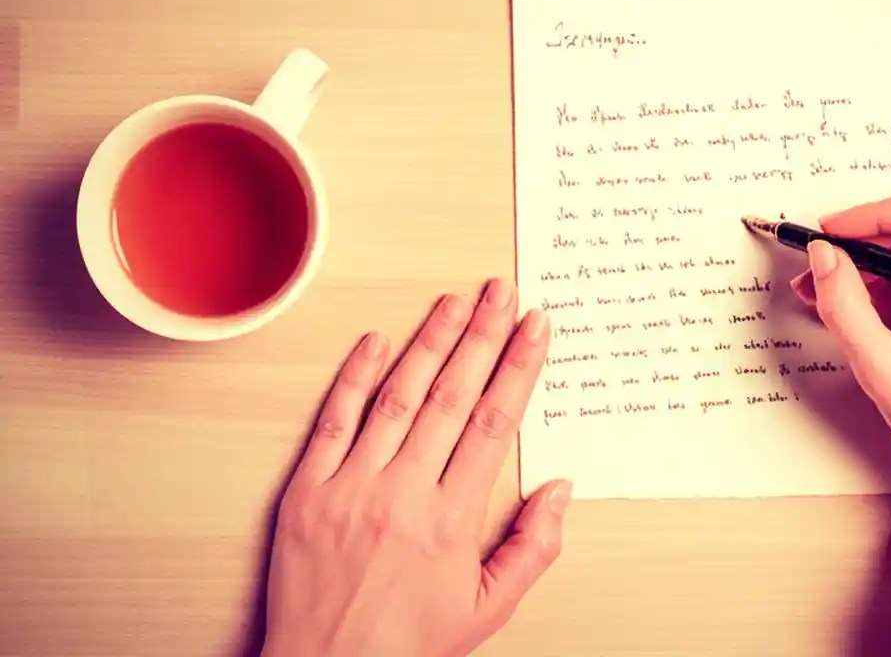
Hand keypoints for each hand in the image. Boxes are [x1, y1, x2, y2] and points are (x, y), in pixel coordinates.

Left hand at [261, 279, 569, 656]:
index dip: (519, 367)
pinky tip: (376, 341)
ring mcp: (352, 486)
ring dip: (430, 342)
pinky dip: (354, 378)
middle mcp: (404, 492)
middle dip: (482, 335)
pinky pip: (334, 421)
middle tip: (501, 291)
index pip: (496, 422)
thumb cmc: (408, 645)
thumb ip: (532, 548)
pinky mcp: (307, 491)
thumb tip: (560, 489)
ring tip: (454, 301)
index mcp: (452, 519)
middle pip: (453, 396)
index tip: (536, 327)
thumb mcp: (489, 610)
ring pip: (399, 397)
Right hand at [792, 185, 890, 561]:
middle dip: (861, 242)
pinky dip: (876, 285)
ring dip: (863, 265)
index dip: (874, 213)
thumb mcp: (884, 367)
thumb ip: (846, 306)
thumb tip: (822, 254)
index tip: (831, 233)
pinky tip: (841, 302)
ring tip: (816, 287)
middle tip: (815, 262)